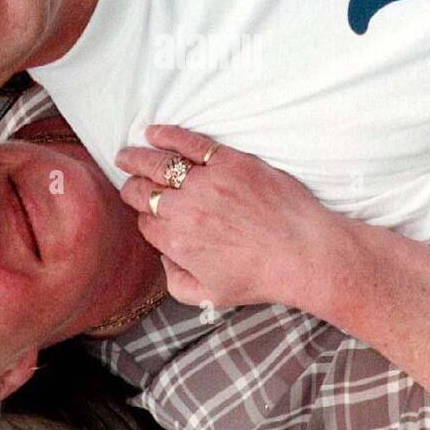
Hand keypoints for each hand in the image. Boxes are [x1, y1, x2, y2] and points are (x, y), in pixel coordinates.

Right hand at [116, 125, 352, 310]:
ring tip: (125, 155)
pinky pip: (190, 142)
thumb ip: (176, 283)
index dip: (145, 217)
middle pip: (142, 191)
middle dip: (132, 187)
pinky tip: (154, 133)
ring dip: (136, 158)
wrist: (304, 252)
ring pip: (158, 163)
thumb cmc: (261, 276)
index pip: (145, 221)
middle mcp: (185, 209)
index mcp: (177, 242)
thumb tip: (164, 259)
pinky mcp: (230, 161)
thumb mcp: (211, 297)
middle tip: (129, 182)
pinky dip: (167, 135)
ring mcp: (207, 181)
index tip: (149, 214)